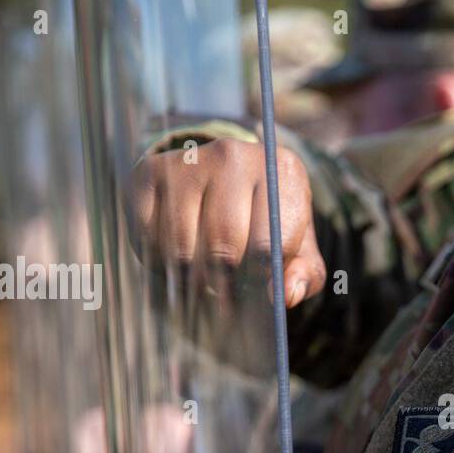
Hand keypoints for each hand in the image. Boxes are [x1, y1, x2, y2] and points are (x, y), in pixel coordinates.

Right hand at [132, 137, 326, 305]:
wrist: (224, 175)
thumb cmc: (268, 220)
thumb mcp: (298, 246)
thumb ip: (304, 274)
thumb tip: (286, 295)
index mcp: (280, 172)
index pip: (267, 244)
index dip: (259, 279)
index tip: (255, 290)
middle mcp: (235, 156)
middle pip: (223, 246)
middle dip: (224, 282)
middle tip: (226, 296)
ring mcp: (190, 161)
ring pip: (183, 246)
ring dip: (191, 276)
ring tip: (203, 280)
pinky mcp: (151, 171)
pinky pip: (150, 235)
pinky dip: (160, 259)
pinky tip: (176, 256)